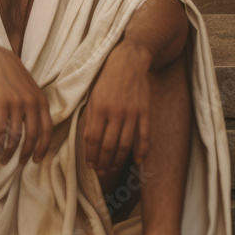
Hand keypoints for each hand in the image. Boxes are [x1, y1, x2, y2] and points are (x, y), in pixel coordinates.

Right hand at [0, 49, 52, 165]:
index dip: (43, 148)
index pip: (47, 130)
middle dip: (26, 153)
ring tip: (4, 159)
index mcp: (42, 102)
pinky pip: (1, 129)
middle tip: (21, 163)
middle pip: (32, 136)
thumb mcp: (33, 93)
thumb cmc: (16, 82)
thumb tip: (37, 137)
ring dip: (10, 151)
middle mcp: (32, 103)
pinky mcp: (1, 103)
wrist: (0, 63)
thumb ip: (37, 111)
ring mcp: (17, 103)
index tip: (37, 159)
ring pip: (15, 135)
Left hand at [82, 44, 152, 178]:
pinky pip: (144, 135)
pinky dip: (142, 150)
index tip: (90, 164)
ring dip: (119, 161)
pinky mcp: (145, 111)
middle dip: (104, 163)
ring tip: (114, 169)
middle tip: (101, 173)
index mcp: (99, 108)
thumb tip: (89, 141)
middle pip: (109, 146)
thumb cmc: (107, 79)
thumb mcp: (93, 96)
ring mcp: (132, 113)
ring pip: (125, 144)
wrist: (129, 61)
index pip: (93, 139)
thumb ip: (91, 118)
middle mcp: (115, 112)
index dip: (91, 155)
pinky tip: (139, 161)